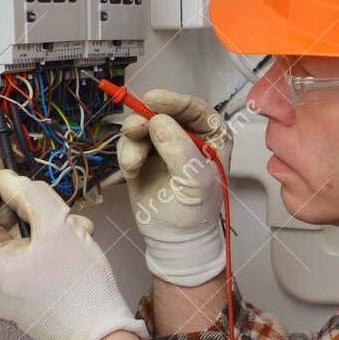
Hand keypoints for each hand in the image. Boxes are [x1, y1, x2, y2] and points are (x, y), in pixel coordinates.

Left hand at [0, 159, 146, 339]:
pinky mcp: (14, 298)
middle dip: (19, 205)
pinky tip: (66, 237)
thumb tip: (11, 182)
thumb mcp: (59, 228)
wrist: (100, 335)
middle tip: (35, 190)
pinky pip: (18, 259)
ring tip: (67, 220)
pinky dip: (38, 243)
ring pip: (8, 241)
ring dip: (35, 224)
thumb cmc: (81, 293)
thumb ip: (31, 195)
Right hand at [117, 89, 232, 286]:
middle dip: (144, 119)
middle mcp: (187, 134)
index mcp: (211, 135)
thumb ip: (179, 151)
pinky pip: (128, 143)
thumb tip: (159, 122)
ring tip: (134, 165)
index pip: (192, 108)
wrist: (174, 239)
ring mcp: (163, 143)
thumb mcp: (195, 182)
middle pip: (161, 111)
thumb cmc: (196, 212)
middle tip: (134, 129)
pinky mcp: (143, 155)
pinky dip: (126, 156)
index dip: (172, 101)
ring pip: (140, 125)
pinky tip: (133, 174)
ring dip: (132, 142)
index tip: (152, 100)